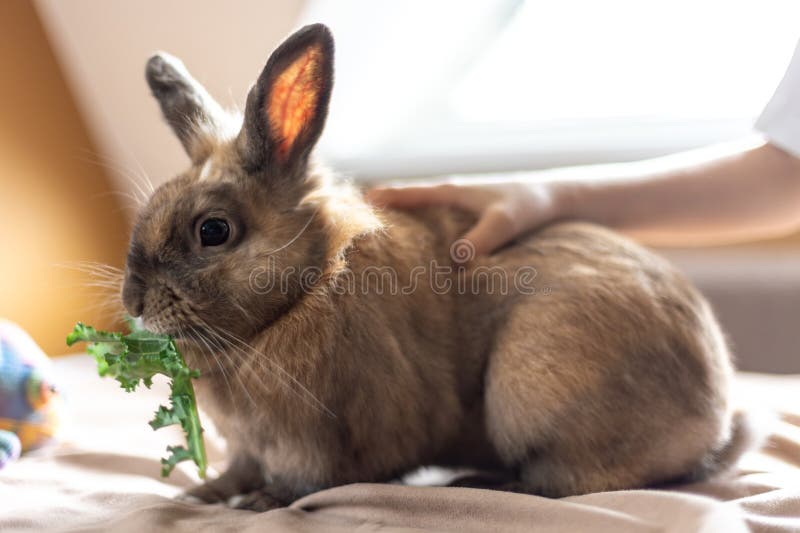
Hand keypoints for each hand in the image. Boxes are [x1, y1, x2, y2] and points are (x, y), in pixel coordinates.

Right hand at [367, 178, 562, 254]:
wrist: (557, 202)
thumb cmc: (530, 207)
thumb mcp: (506, 223)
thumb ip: (482, 239)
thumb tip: (455, 260)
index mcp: (452, 193)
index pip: (409, 195)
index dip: (382, 200)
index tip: (354, 207)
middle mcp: (452, 199)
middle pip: (409, 206)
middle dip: (386, 216)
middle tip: (357, 231)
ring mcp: (461, 211)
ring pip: (424, 218)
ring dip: (405, 228)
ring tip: (383, 248)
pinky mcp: (471, 224)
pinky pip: (439, 230)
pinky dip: (425, 239)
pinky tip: (422, 260)